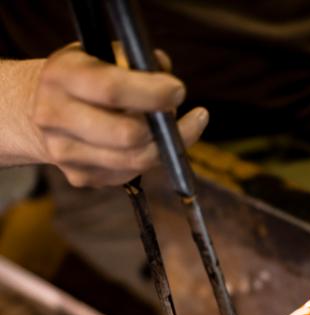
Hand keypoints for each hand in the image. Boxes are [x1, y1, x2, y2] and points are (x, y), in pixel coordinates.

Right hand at [26, 44, 207, 186]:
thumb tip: (165, 71)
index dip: (153, 93)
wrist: (40, 111)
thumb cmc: (83, 79)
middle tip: (181, 113)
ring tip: (175, 128)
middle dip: (164, 126)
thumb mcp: (99, 55)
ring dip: (165, 146)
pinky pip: (132, 173)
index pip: (112, 90)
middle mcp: (55, 117)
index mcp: (60, 77)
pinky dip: (150, 159)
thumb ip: (134, 60)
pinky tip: (154, 143)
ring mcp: (66, 153)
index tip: (178, 91)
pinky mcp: (81, 177)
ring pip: (136, 160)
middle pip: (128, 135)